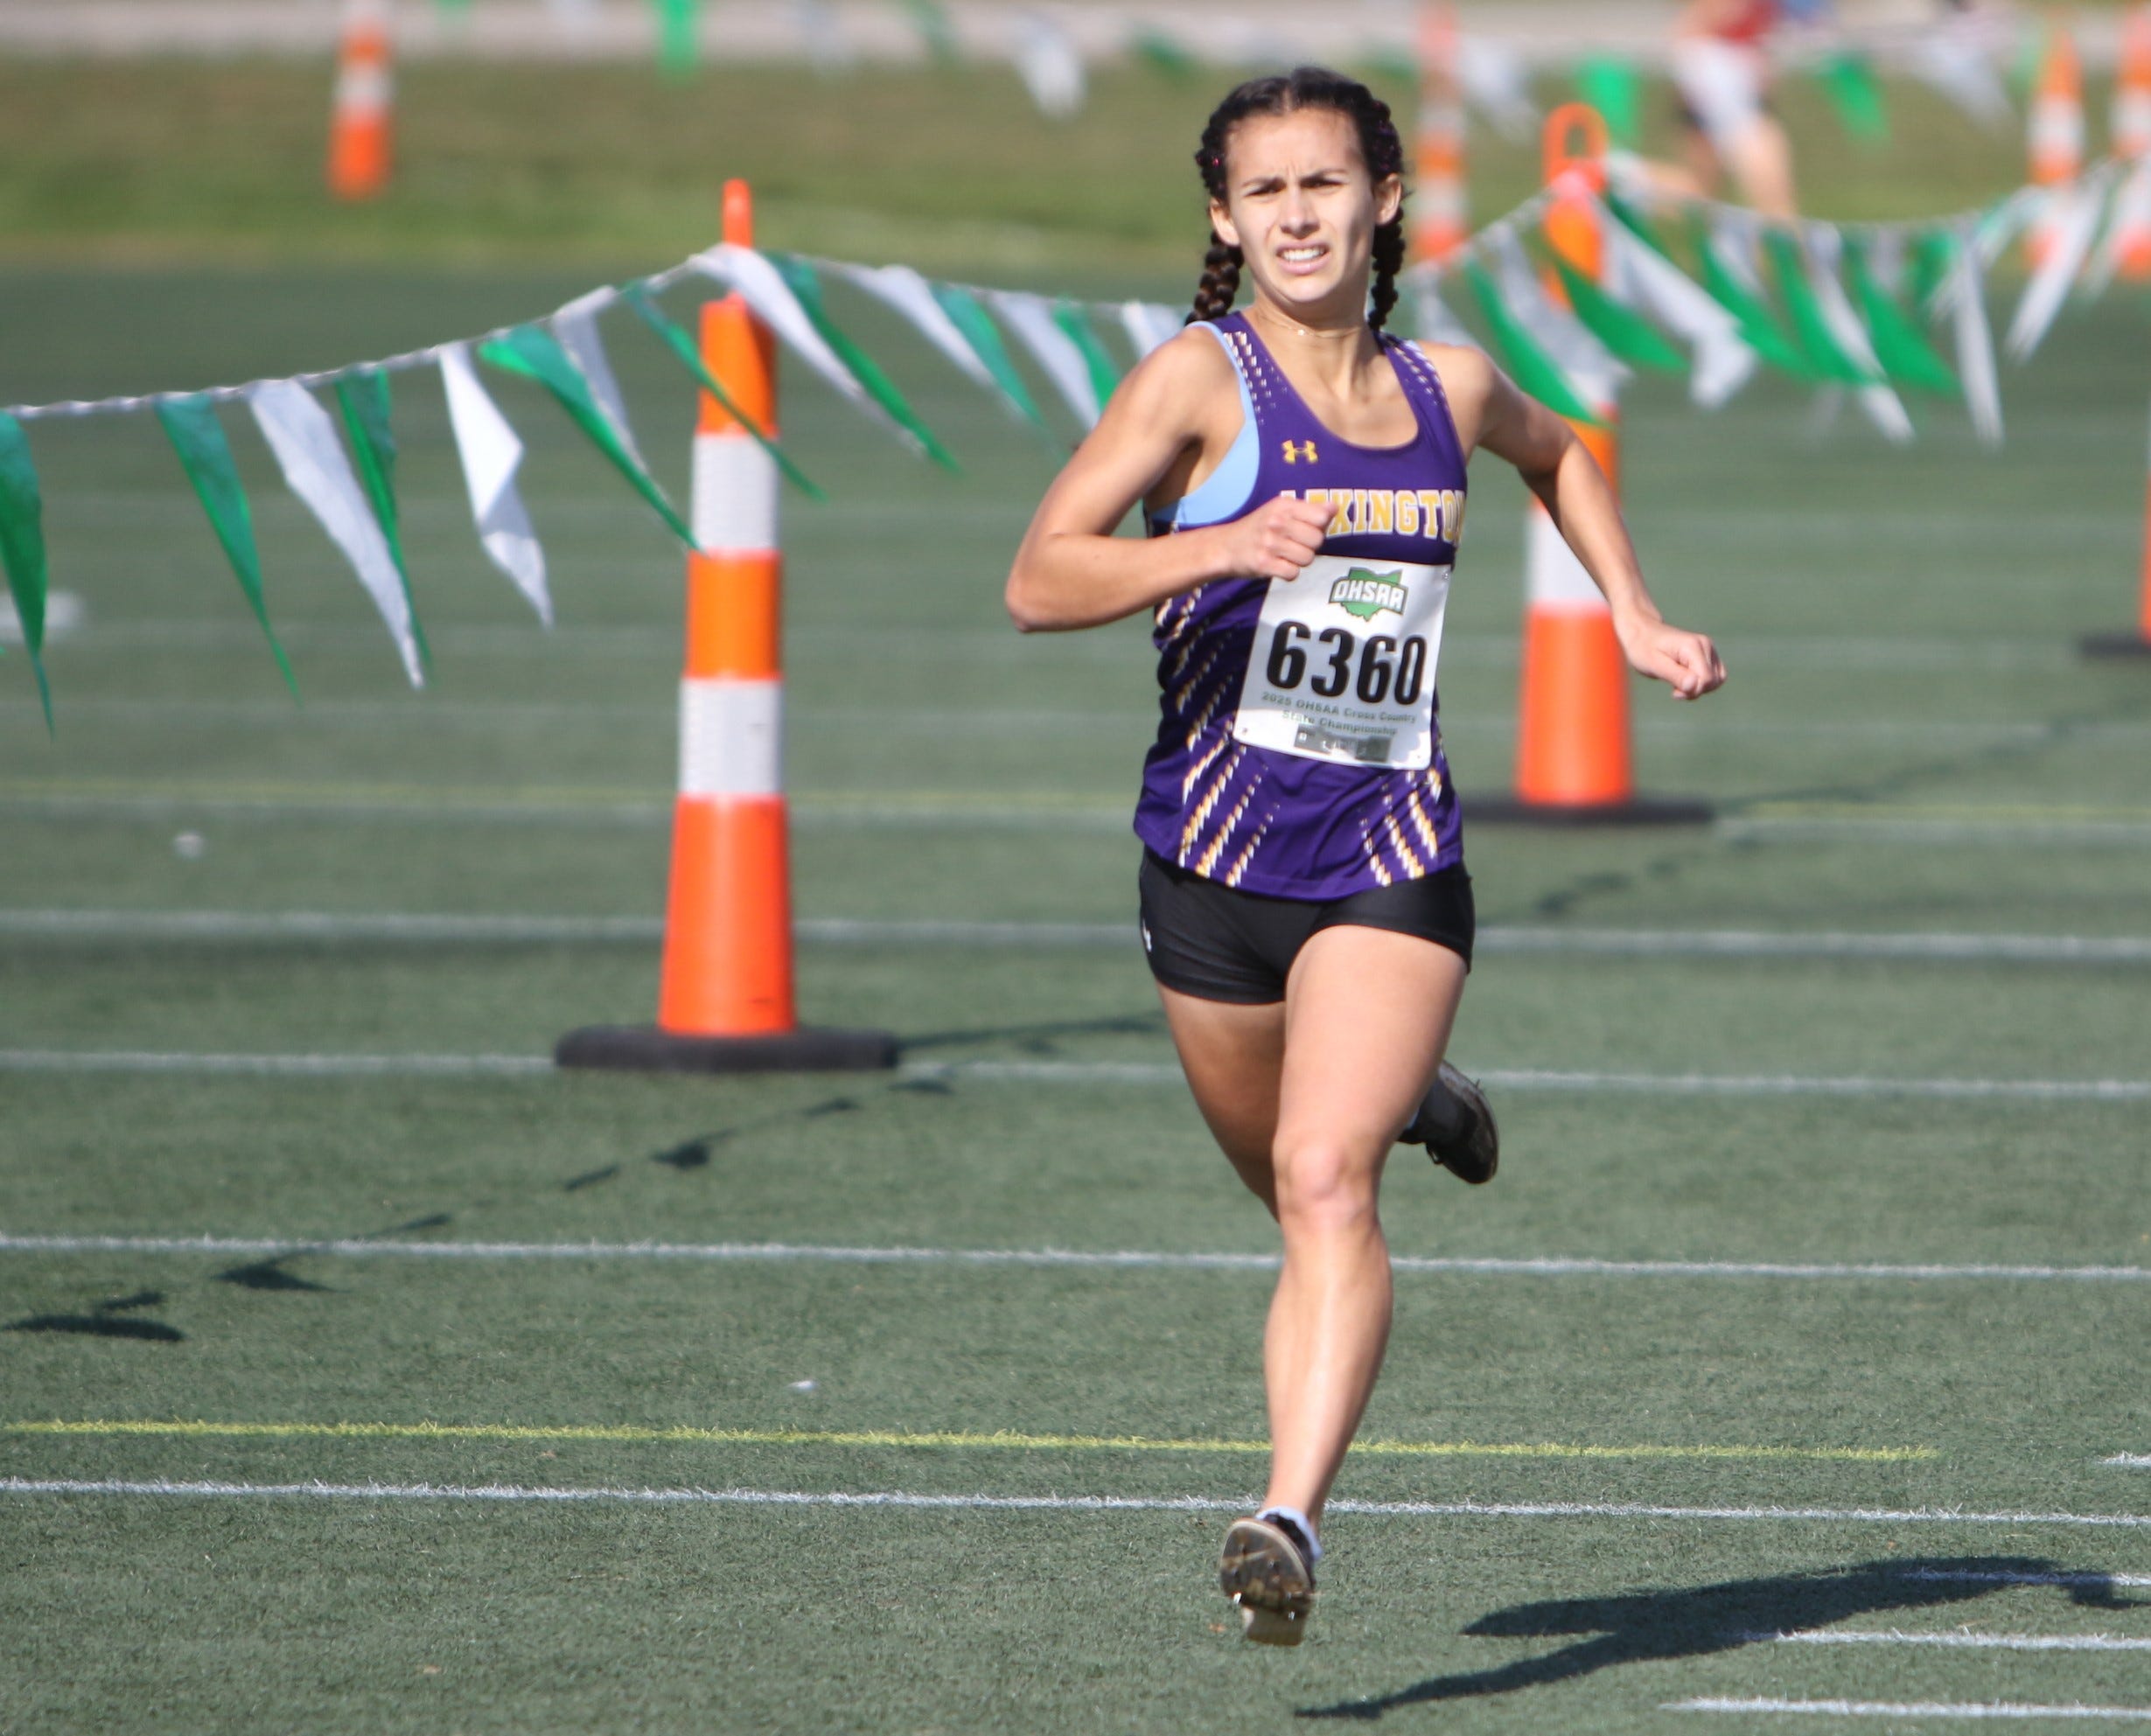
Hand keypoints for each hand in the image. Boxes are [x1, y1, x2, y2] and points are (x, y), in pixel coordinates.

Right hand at [1213, 494, 1329, 582]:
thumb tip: (1334, 508)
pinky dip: (1288, 573)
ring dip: (1299, 561)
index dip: (1318, 526)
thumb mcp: (1280, 510)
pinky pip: (1293, 573)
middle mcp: (1276, 522)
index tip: (1305, 529)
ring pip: (1308, 558)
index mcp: (1283, 506)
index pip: (1321, 517)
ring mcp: (1270, 543)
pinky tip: (1278, 565)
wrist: (1225, 546)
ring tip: (1284, 555)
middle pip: (1317, 540)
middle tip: (1293, 544)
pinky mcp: (1264, 564)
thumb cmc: (1258, 528)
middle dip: (1309, 546)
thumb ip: (1309, 509)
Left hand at [1618, 617, 1725, 699]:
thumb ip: (1675, 675)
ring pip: (1717, 680)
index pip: (1707, 679)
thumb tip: (1693, 685)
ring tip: (1679, 685)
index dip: (1692, 691)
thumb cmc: (1643, 649)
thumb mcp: (1654, 665)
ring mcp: (1709, 648)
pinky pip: (1715, 676)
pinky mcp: (1708, 653)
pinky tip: (1685, 682)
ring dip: (1699, 688)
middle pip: (1713, 681)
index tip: (1674, 692)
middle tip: (1675, 690)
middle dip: (1695, 691)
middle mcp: (1705, 645)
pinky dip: (1702, 684)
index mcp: (1693, 646)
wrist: (1641, 633)